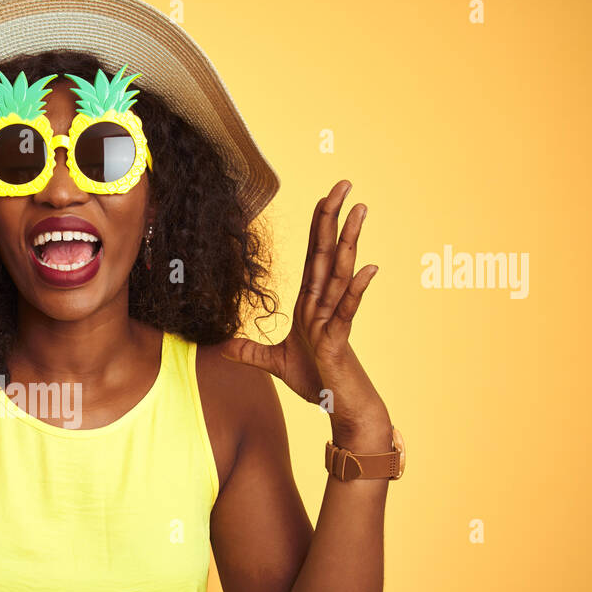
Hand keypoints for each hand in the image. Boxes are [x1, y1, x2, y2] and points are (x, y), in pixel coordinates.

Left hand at [222, 180, 388, 446]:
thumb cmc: (316, 381)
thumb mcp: (273, 364)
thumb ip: (248, 352)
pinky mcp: (338, 340)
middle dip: (334, 219)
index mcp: (310, 303)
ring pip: (341, 274)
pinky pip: (348, 311)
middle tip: (344, 183)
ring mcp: (333, 319)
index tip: (323, 197)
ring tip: (361, 210)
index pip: (313, 257)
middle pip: (328, 254)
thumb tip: (220, 347)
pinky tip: (370, 267)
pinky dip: (359, 289)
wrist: (340, 407)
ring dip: (350, 241)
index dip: (317, 227)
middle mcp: (324, 304)